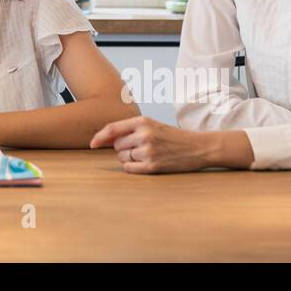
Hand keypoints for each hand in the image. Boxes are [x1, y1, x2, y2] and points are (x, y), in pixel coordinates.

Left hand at [90, 116, 212, 173]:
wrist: (198, 147)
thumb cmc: (172, 137)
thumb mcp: (152, 125)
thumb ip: (131, 129)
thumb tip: (105, 139)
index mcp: (143, 121)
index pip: (112, 129)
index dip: (99, 137)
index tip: (92, 144)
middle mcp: (144, 135)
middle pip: (117, 145)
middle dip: (122, 149)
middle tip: (139, 148)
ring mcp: (148, 151)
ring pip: (122, 157)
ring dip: (128, 158)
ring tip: (146, 155)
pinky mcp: (153, 166)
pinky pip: (129, 168)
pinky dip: (132, 167)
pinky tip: (145, 163)